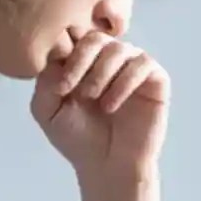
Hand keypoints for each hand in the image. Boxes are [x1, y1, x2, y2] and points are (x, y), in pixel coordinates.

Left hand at [30, 31, 170, 181]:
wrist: (107, 166)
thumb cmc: (78, 139)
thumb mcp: (46, 109)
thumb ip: (45, 78)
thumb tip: (59, 49)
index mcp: (82, 61)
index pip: (73, 34)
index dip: (64, 52)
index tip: (59, 85)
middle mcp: (108, 60)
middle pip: (95, 36)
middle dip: (81, 59)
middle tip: (72, 89)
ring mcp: (133, 68)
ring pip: (119, 48)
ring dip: (102, 72)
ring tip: (93, 99)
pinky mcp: (155, 80)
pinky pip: (143, 64)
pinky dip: (125, 82)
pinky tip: (111, 105)